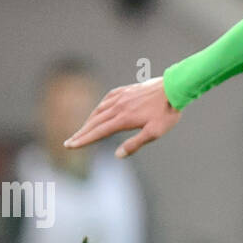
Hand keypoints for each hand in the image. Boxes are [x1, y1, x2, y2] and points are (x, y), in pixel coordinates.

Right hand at [63, 77, 181, 158]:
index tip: (70, 146)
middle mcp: (118, 107)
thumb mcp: (154, 133)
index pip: (98, 132)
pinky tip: (98, 110)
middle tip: (69, 142)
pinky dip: (99, 107)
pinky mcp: (125, 91)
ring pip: (98, 110)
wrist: (174, 88)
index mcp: (123, 119)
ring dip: (88, 121)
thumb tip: (117, 155)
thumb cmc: (166, 112)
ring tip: (82, 131)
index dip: (83, 140)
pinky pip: (106, 99)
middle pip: (94, 122)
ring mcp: (120, 97)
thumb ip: (135, 144)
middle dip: (80, 133)